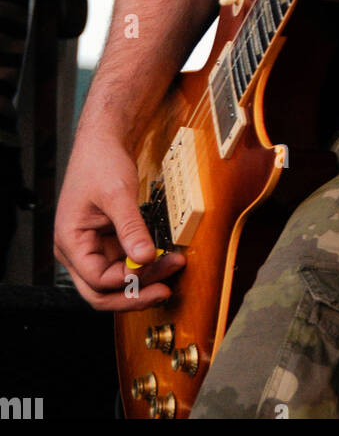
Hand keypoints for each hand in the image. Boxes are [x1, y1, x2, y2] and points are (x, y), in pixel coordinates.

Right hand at [54, 131, 183, 310]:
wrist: (104, 141)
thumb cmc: (100, 161)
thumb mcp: (117, 194)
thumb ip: (130, 227)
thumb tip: (144, 258)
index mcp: (70, 241)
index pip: (96, 281)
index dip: (126, 282)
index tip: (154, 271)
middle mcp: (77, 250)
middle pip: (101, 291)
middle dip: (133, 293)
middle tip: (164, 291)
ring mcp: (92, 247)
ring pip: (115, 280)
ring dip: (143, 278)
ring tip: (171, 268)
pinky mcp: (107, 240)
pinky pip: (124, 262)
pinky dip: (143, 264)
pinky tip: (162, 259)